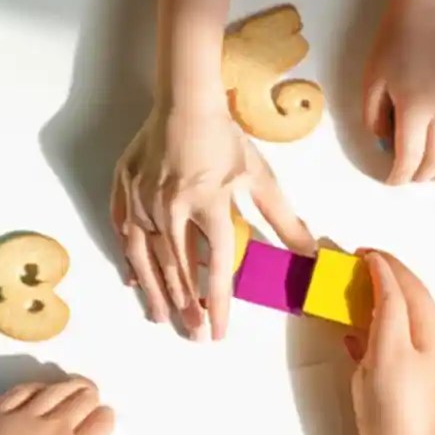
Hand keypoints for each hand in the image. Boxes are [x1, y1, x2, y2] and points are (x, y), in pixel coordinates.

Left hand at [0, 377, 134, 434]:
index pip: (104, 418)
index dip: (106, 422)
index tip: (101, 431)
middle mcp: (53, 428)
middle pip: (83, 396)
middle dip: (91, 402)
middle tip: (87, 413)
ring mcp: (20, 420)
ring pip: (56, 387)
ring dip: (68, 390)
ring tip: (70, 399)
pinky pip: (22, 389)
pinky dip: (37, 388)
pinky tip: (40, 398)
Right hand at [112, 106, 314, 339]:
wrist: (183, 101)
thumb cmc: (224, 138)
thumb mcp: (259, 177)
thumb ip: (283, 218)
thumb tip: (309, 250)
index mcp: (210, 203)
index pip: (218, 265)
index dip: (220, 303)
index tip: (220, 331)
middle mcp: (173, 207)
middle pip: (179, 269)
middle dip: (187, 306)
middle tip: (194, 333)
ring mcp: (144, 200)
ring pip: (147, 257)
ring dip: (156, 291)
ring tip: (162, 317)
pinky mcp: (125, 191)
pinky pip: (125, 233)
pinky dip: (131, 259)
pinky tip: (134, 280)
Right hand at [344, 252, 434, 434]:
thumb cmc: (401, 413)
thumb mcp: (390, 352)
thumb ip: (387, 311)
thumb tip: (381, 280)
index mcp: (417, 330)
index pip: (401, 284)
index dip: (381, 264)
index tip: (358, 251)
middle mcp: (416, 342)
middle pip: (405, 297)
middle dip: (386, 274)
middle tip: (359, 261)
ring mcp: (407, 365)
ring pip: (394, 319)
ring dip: (378, 299)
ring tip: (353, 288)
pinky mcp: (394, 386)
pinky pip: (381, 346)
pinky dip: (367, 331)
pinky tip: (349, 334)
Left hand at [364, 12, 434, 183]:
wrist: (428, 17)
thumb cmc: (395, 47)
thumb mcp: (372, 84)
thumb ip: (375, 120)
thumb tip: (387, 146)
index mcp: (414, 109)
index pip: (410, 158)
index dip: (400, 176)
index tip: (393, 180)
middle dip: (422, 176)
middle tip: (413, 176)